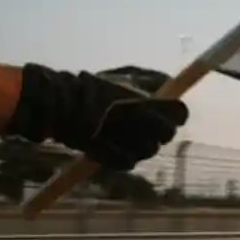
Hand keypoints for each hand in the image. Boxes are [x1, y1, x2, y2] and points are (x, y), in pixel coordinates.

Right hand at [5, 63, 188, 169]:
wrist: (59, 105)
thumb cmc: (93, 88)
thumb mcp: (124, 76)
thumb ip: (150, 80)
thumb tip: (168, 82)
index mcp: (148, 103)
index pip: (180, 113)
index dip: (176, 115)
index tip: (169, 114)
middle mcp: (143, 124)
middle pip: (167, 135)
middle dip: (160, 131)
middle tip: (147, 127)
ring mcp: (128, 144)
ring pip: (149, 150)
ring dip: (144, 145)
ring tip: (129, 137)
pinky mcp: (112, 159)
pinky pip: (129, 162)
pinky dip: (125, 157)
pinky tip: (116, 148)